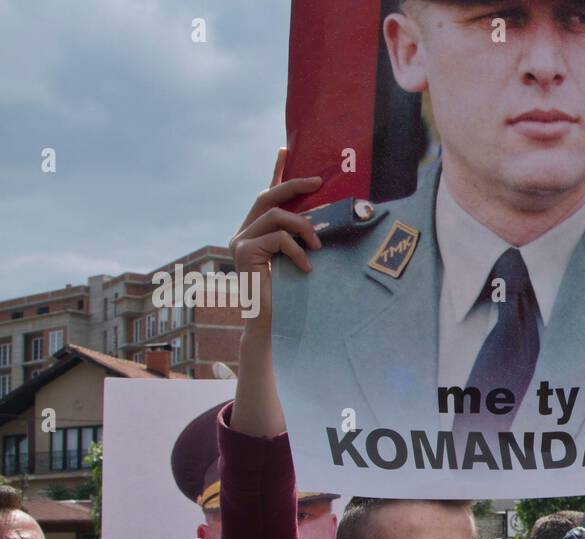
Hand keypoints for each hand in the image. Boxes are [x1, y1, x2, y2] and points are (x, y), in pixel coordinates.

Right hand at [228, 148, 323, 334]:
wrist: (275, 323)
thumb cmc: (292, 293)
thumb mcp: (300, 256)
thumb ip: (302, 236)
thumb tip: (325, 216)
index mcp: (257, 231)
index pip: (267, 195)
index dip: (277, 171)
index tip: (286, 149)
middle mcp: (243, 232)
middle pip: (268, 197)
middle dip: (294, 185)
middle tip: (318, 182)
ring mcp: (239, 241)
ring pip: (275, 215)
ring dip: (303, 227)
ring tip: (318, 247)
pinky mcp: (243, 251)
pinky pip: (277, 237)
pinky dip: (297, 250)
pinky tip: (307, 267)